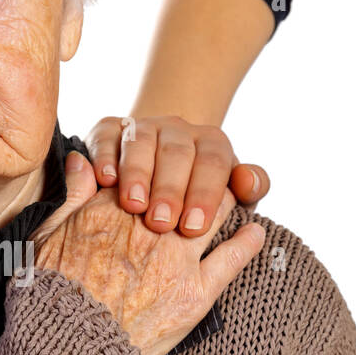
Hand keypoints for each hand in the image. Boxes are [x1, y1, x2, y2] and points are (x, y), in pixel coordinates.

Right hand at [30, 152, 264, 354]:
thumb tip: (85, 160)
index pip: (149, 167)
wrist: (68, 350)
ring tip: (233, 202)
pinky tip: (255, 233)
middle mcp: (149, 224)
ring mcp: (176, 257)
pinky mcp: (195, 292)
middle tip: (205, 181)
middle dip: (197, 177)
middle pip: (188, 181)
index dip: (162, 166)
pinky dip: (249, 240)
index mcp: (111, 206)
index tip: (168, 169)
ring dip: (225, 202)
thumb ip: (71, 195)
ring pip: (217, 210)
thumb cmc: (49, 297)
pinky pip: (234, 256)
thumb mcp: (46, 237)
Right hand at [84, 114, 268, 235]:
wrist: (153, 177)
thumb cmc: (195, 199)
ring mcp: (142, 127)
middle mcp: (178, 130)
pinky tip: (106, 180)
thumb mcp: (228, 194)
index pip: (213, 162)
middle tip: (161, 223)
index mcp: (211, 143)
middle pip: (177, 152)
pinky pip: (106, 136)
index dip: (205, 193)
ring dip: (137, 173)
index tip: (194, 227)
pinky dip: (105, 156)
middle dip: (169, 188)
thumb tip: (250, 182)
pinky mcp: (110, 129)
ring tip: (133, 205)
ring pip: (140, 141)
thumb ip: (249, 187)